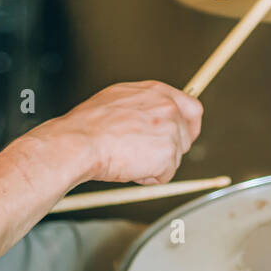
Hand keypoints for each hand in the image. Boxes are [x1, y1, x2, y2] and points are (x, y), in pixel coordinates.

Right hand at [37, 80, 202, 186]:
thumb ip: (142, 105)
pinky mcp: (168, 154)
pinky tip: (129, 168)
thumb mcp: (117, 100)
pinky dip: (148, 178)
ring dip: (154, 164)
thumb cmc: (88, 126)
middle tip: (147, 157)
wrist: (80, 142)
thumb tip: (149, 117)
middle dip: (169, 150)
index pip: (191, 107)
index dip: (188, 126)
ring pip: (174, 158)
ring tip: (127, 158)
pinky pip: (165, 175)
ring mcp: (171, 130)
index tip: (183, 136)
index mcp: (156, 92)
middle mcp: (168, 108)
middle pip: (186, 136)